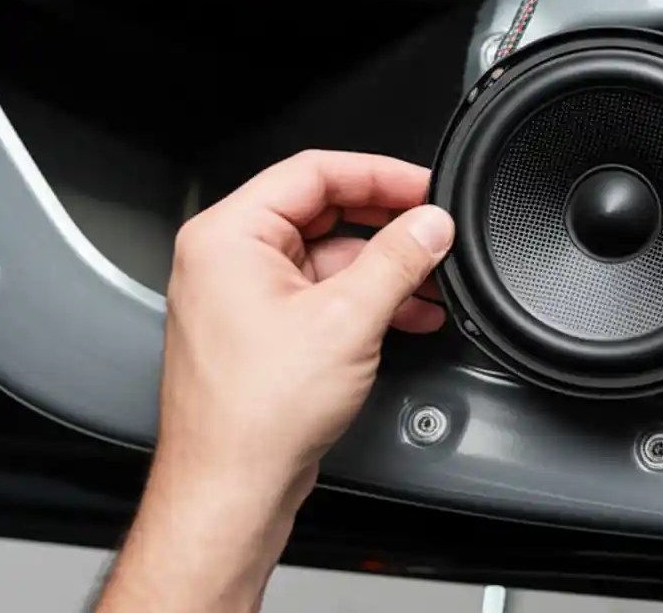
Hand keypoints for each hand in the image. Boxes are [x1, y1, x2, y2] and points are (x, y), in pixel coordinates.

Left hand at [97, 150, 453, 612]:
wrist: (231, 490)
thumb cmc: (254, 415)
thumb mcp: (346, 319)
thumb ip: (397, 260)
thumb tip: (430, 223)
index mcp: (228, 237)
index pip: (313, 173)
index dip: (379, 175)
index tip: (425, 187)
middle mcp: (228, 260)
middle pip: (322, 212)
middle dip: (387, 225)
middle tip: (434, 230)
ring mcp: (244, 297)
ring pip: (328, 256)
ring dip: (384, 267)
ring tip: (433, 281)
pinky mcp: (265, 332)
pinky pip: (323, 294)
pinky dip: (367, 299)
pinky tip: (408, 312)